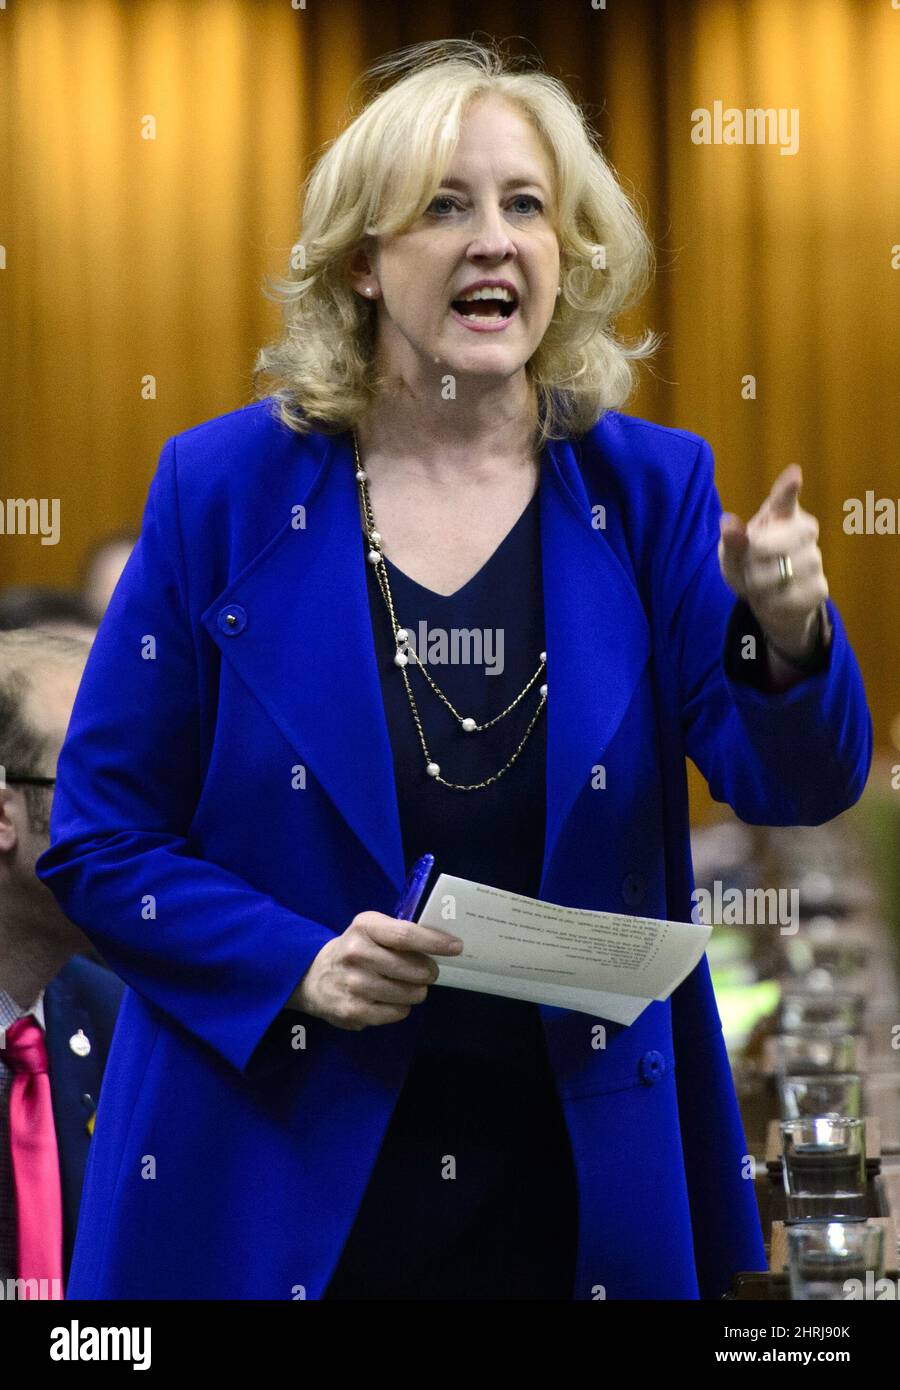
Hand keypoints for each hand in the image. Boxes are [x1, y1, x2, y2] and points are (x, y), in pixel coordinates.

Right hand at [287, 911, 463, 1030]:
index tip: (456, 947)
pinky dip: (401, 1008)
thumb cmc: (355, 949)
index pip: (406, 935)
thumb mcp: (371, 930)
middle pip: (415, 969)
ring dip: (415, 991)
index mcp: (364, 927)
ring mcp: (354, 984)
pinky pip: (398, 1013)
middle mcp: (356, 953)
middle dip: (429, 972)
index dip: (435, 942)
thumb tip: (443, 944)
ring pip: (410, 994)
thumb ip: (401, 933)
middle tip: (426, 972)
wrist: (312, 977)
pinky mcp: (354, 1011)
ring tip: (404, 985)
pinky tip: (389, 999)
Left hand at [717, 463, 830, 662]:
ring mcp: (816, 558)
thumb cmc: (750, 564)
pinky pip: (786, 599)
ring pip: (775, 576)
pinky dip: (772, 603)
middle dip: (749, 562)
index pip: (784, 498)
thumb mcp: (731, 555)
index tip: (793, 474)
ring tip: (762, 582)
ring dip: (759, 586)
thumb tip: (728, 523)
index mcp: (781, 514)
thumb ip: (730, 542)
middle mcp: (804, 530)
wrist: (771, 599)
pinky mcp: (820, 587)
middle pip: (767, 546)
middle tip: (749, 565)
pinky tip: (774, 597)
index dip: (788, 488)